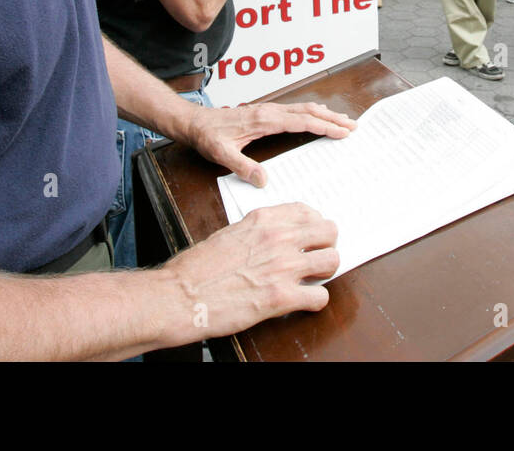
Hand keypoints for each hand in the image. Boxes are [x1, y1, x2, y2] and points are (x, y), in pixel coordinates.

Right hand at [160, 203, 338, 340]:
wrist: (181, 295)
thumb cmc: (198, 268)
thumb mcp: (230, 234)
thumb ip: (258, 231)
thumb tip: (277, 239)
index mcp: (264, 220)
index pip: (307, 212)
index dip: (313, 225)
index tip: (311, 236)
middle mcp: (278, 238)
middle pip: (329, 232)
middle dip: (325, 245)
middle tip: (315, 258)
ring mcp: (283, 267)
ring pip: (332, 261)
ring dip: (324, 272)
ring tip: (311, 280)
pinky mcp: (282, 297)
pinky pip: (321, 296)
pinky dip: (315, 301)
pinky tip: (302, 302)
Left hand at [185, 101, 355, 186]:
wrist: (195, 122)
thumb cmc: (208, 137)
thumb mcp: (221, 154)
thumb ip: (242, 167)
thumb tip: (263, 180)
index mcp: (264, 120)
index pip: (301, 122)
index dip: (324, 127)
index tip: (342, 132)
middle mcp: (269, 111)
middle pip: (308, 111)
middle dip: (332, 118)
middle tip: (353, 126)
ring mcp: (268, 110)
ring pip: (303, 108)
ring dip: (324, 114)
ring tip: (343, 120)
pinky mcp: (265, 112)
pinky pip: (294, 109)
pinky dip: (311, 112)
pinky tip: (317, 114)